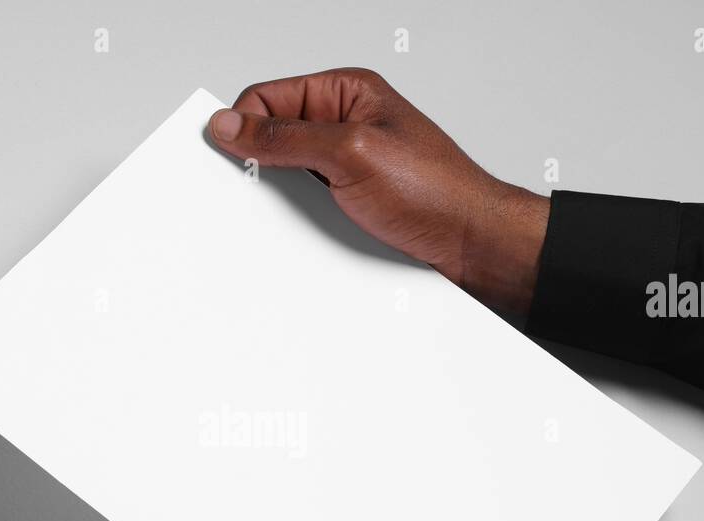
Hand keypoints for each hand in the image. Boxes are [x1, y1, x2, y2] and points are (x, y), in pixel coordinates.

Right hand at [208, 68, 549, 317]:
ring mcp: (346, 165)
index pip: (267, 95)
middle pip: (272, 136)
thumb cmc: (435, 191)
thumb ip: (286, 136)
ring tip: (306, 212)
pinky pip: (306, 207)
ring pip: (286, 176)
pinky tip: (313, 231)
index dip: (243, 124)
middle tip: (264, 191)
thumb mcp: (351, 153)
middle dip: (260, 164)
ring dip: (283, 199)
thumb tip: (231, 124)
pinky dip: (300, 221)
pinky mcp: (350, 201)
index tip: (231, 157)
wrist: (472, 244)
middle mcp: (344, 124)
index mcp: (346, 92)